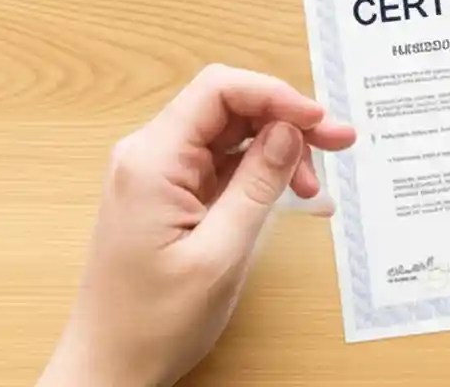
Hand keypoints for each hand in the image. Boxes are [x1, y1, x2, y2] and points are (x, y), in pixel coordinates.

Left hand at [38, 65, 355, 386]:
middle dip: (286, 120)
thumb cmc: (154, 322)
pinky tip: (293, 195)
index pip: (218, 90)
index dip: (276, 95)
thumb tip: (288, 129)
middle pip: (228, 108)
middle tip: (339, 143)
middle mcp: (149, 156)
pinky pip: (222, 164)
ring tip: (315, 187)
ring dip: (278, 150)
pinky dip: (261, 174)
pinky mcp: (168, 194)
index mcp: (152, 161)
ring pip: (230, 134)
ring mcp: (158, 175)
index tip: (320, 120)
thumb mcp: (220, 254)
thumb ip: (257, 185)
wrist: (110, 366)